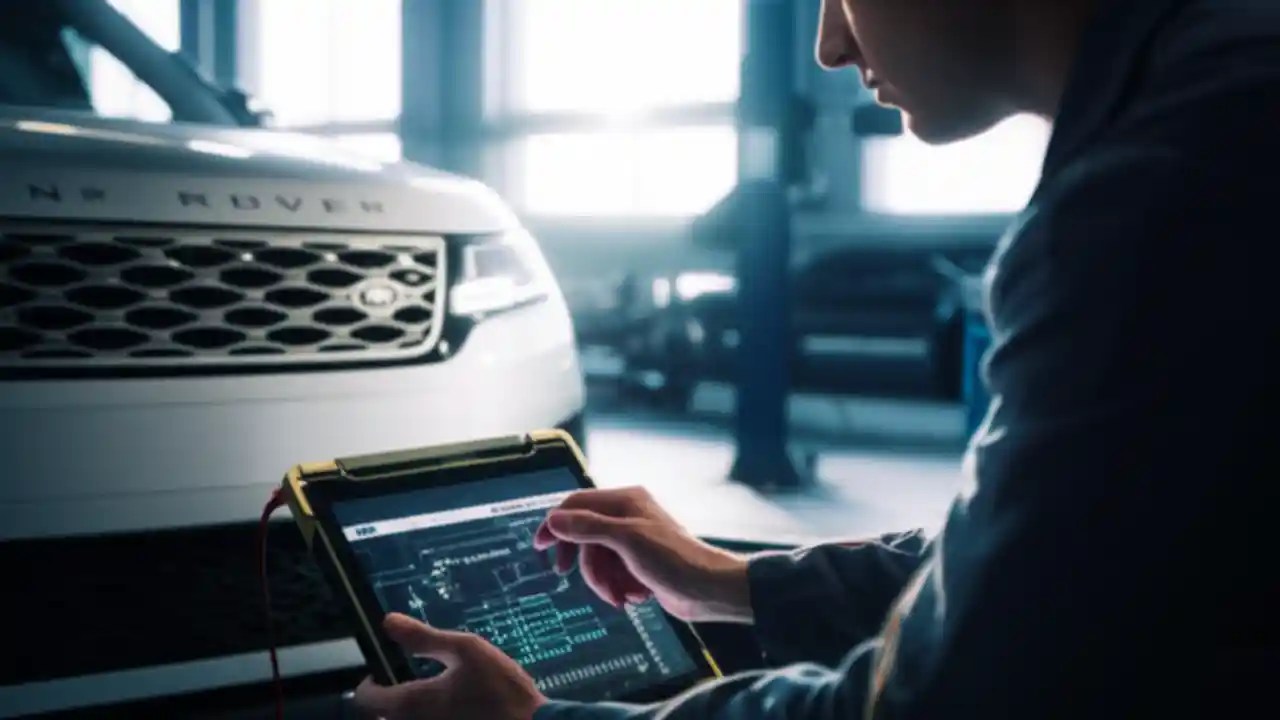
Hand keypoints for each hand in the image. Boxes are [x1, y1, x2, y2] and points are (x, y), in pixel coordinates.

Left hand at [353, 613, 545, 719]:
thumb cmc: (500, 689)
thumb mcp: (467, 650)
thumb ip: (425, 637)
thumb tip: (388, 621)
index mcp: (411, 703)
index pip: (364, 699)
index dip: (369, 682)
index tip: (386, 668)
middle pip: (381, 715)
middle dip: (389, 697)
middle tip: (412, 677)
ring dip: (408, 708)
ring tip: (434, 691)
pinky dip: (428, 715)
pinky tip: (452, 706)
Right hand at [533, 487, 752, 622]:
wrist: (708, 590)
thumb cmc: (674, 559)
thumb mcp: (626, 540)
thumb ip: (588, 527)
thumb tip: (554, 519)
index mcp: (625, 501)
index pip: (577, 504)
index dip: (556, 524)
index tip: (539, 547)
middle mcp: (628, 516)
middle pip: (584, 536)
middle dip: (584, 562)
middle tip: (566, 576)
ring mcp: (634, 541)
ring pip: (598, 560)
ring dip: (605, 581)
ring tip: (622, 596)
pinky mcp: (639, 565)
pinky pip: (613, 574)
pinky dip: (619, 587)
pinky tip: (635, 597)